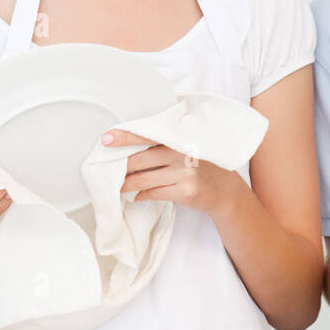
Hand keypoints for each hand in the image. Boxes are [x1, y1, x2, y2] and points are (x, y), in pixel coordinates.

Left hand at [102, 129, 237, 216]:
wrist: (223, 189)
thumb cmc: (200, 164)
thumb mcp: (188, 147)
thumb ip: (166, 143)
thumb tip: (131, 146)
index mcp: (180, 138)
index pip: (148, 134)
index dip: (126, 136)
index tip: (106, 138)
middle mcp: (182, 152)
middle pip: (140, 159)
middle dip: (122, 167)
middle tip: (109, 169)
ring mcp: (185, 173)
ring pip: (144, 179)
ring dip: (127, 184)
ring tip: (119, 186)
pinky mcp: (185, 192)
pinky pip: (153, 193)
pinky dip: (141, 195)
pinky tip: (138, 195)